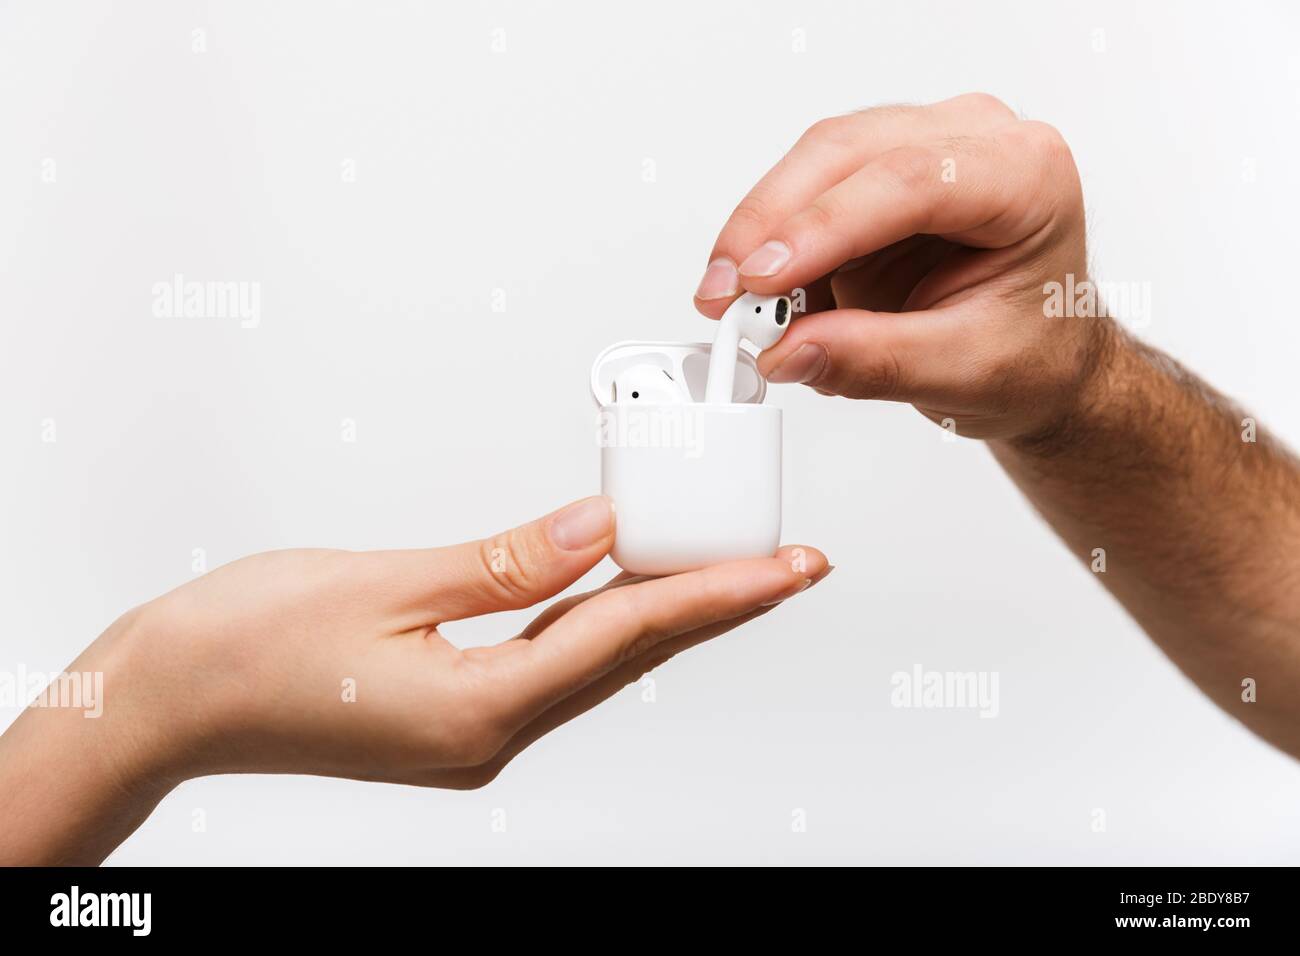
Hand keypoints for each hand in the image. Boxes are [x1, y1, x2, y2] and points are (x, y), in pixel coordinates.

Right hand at [0, 495, 826, 862]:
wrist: (166, 701)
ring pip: (593, 665)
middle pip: (627, 660)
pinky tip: (621, 592)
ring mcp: (470, 734)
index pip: (625, 640)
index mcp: (475, 711)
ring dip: (660, 615)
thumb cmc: (244, 646)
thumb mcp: (384, 585)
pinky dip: (596, 624)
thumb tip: (601, 529)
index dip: (717, 596)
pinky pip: (549, 666)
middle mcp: (486, 737)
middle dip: (712, 607)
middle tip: (785, 562)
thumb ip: (507, 562)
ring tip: (724, 567)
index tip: (788, 568)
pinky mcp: (451, 717)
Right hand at [694, 92, 1099, 440]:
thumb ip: (875, 360)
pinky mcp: (878, 173)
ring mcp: (924, 145)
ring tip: (733, 302)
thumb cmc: (1032, 350)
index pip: (910, 179)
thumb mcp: (964, 371)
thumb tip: (790, 351)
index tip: (762, 278)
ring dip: (761, 230)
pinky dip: (773, 242)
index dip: (823, 227)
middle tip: (723, 292)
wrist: (1043, 355)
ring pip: (816, 161)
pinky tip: (763, 291)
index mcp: (1026, 176)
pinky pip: (807, 189)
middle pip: (848, 152)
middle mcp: (975, 140)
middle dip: (771, 223)